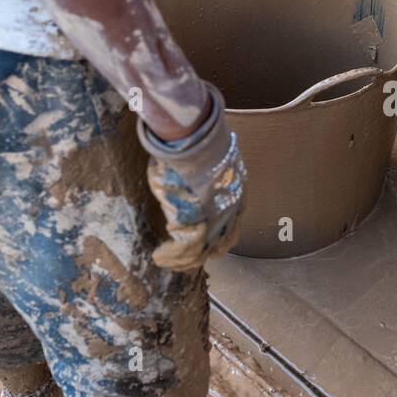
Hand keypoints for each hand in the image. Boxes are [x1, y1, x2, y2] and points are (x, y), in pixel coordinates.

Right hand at [137, 83, 246, 269]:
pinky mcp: (198, 225)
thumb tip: (189, 167)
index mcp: (237, 191)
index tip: (204, 244)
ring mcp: (217, 219)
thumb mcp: (205, 158)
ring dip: (181, 260)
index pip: (233, 223)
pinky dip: (171, 257)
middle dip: (203, 254)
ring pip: (201, 251)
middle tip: (184, 260)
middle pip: (222, 243)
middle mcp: (231, 209)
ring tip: (164, 259)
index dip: (218, 236)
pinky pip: (185, 250)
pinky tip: (159, 257)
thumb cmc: (195, 139)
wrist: (192, 136)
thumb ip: (202, 171)